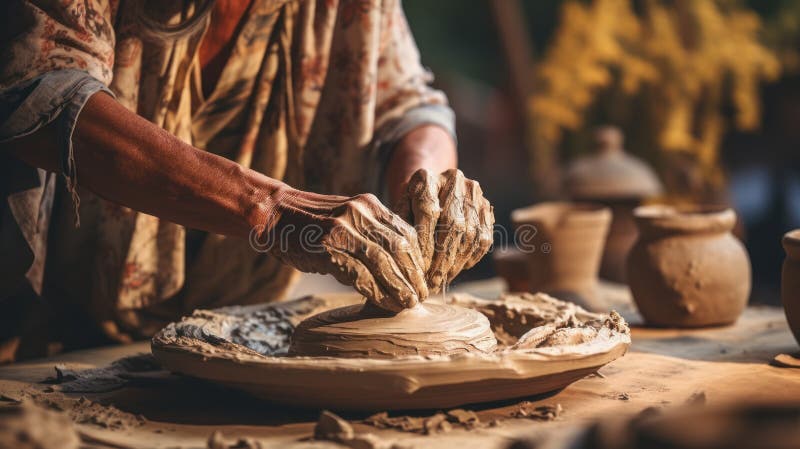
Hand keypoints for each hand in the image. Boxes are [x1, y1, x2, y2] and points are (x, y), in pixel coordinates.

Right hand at [261, 188, 427, 311]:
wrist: (273, 215)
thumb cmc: (311, 224)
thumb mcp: (347, 218)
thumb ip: (372, 233)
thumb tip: (399, 265)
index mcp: (369, 205)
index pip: (406, 233)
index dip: (418, 260)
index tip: (423, 280)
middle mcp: (360, 213)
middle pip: (400, 248)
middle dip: (414, 276)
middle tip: (420, 298)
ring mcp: (342, 229)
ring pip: (383, 262)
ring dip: (399, 287)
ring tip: (407, 305)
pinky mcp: (326, 247)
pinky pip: (359, 273)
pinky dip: (375, 291)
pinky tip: (383, 304)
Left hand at [393, 168, 493, 292]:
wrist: (432, 190)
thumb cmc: (410, 207)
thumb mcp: (399, 213)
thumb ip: (401, 231)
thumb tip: (405, 262)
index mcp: (426, 177)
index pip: (429, 212)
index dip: (426, 244)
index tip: (420, 269)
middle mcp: (454, 179)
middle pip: (453, 224)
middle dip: (442, 258)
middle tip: (432, 282)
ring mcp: (473, 192)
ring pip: (470, 234)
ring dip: (457, 262)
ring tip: (443, 279)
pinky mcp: (486, 206)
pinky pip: (483, 238)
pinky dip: (471, 257)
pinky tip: (458, 268)